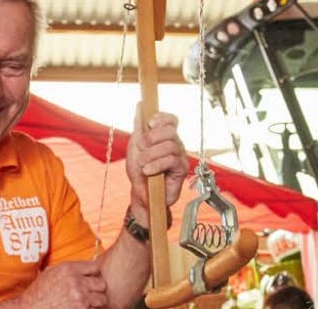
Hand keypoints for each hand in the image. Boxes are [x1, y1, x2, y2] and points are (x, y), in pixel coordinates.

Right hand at [16, 260, 106, 308]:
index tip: (89, 281)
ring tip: (82, 306)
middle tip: (86, 296)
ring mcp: (81, 298)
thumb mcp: (50, 273)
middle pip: (102, 283)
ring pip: (102, 299)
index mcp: (69, 269)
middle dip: (96, 290)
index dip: (93, 275)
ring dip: (95, 304)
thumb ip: (70, 269)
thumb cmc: (37, 296)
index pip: (95, 267)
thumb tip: (86, 266)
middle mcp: (77, 282)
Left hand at [125, 106, 187, 223]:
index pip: (171, 120)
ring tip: (142, 164)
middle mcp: (175, 144)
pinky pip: (171, 160)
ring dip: (151, 154)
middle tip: (141, 148)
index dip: (162, 117)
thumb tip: (140, 104)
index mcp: (165, 137)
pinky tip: (148, 171)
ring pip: (170, 146)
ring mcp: (180, 156)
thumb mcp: (135, 146)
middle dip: (152, 138)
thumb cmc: (140, 171)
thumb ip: (139, 126)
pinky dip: (156, 164)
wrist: (142, 194)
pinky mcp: (181, 170)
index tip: (150, 122)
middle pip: (171, 131)